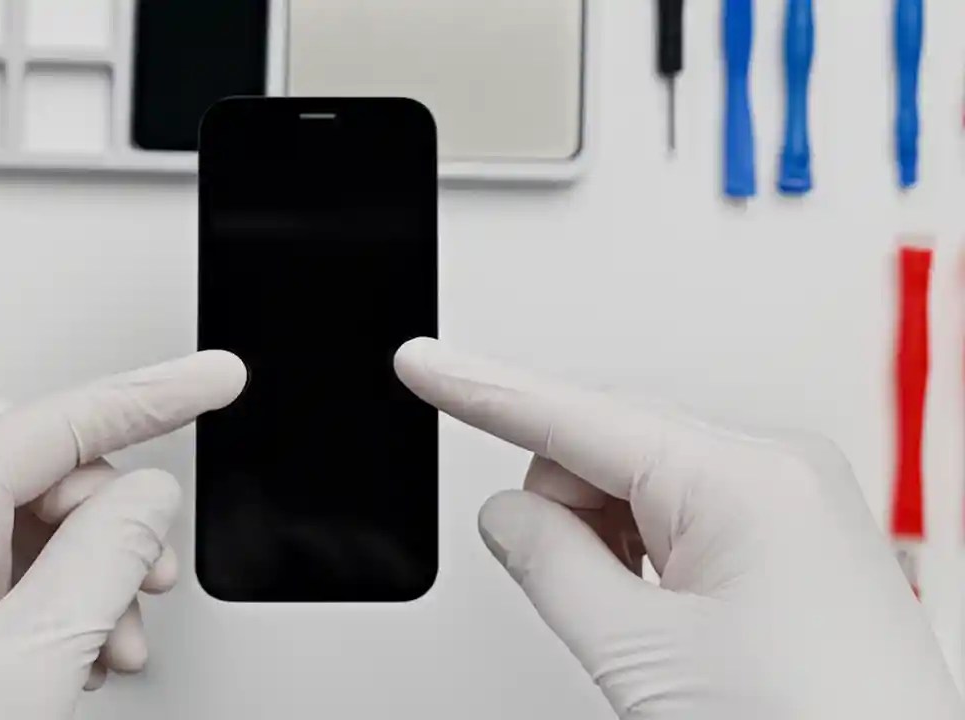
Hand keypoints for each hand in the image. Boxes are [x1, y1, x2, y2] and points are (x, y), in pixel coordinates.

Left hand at [0, 352, 245, 719]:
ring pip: (37, 529)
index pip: (44, 428)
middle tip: (155, 573)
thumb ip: (102, 560)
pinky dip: (69, 609)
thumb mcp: (24, 665)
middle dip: (114, 522)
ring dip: (98, 578)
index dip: (145, 398)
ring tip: (115, 641)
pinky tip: (85, 655)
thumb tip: (150, 496)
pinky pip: (18, 577)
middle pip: (41, 477)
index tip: (213, 379)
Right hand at [395, 338, 963, 719]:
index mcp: (743, 479)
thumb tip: (507, 516)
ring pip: (642, 483)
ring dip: (610, 542)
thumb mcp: (642, 654)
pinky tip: (667, 615)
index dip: (481, 390)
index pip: (573, 415)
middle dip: (568, 511)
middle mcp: (778, 472)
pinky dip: (648, 555)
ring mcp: (795, 503)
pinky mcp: (799, 538)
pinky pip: (686, 513)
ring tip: (643, 628)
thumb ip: (551, 565)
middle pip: (606, 448)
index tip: (423, 364)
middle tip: (582, 598)